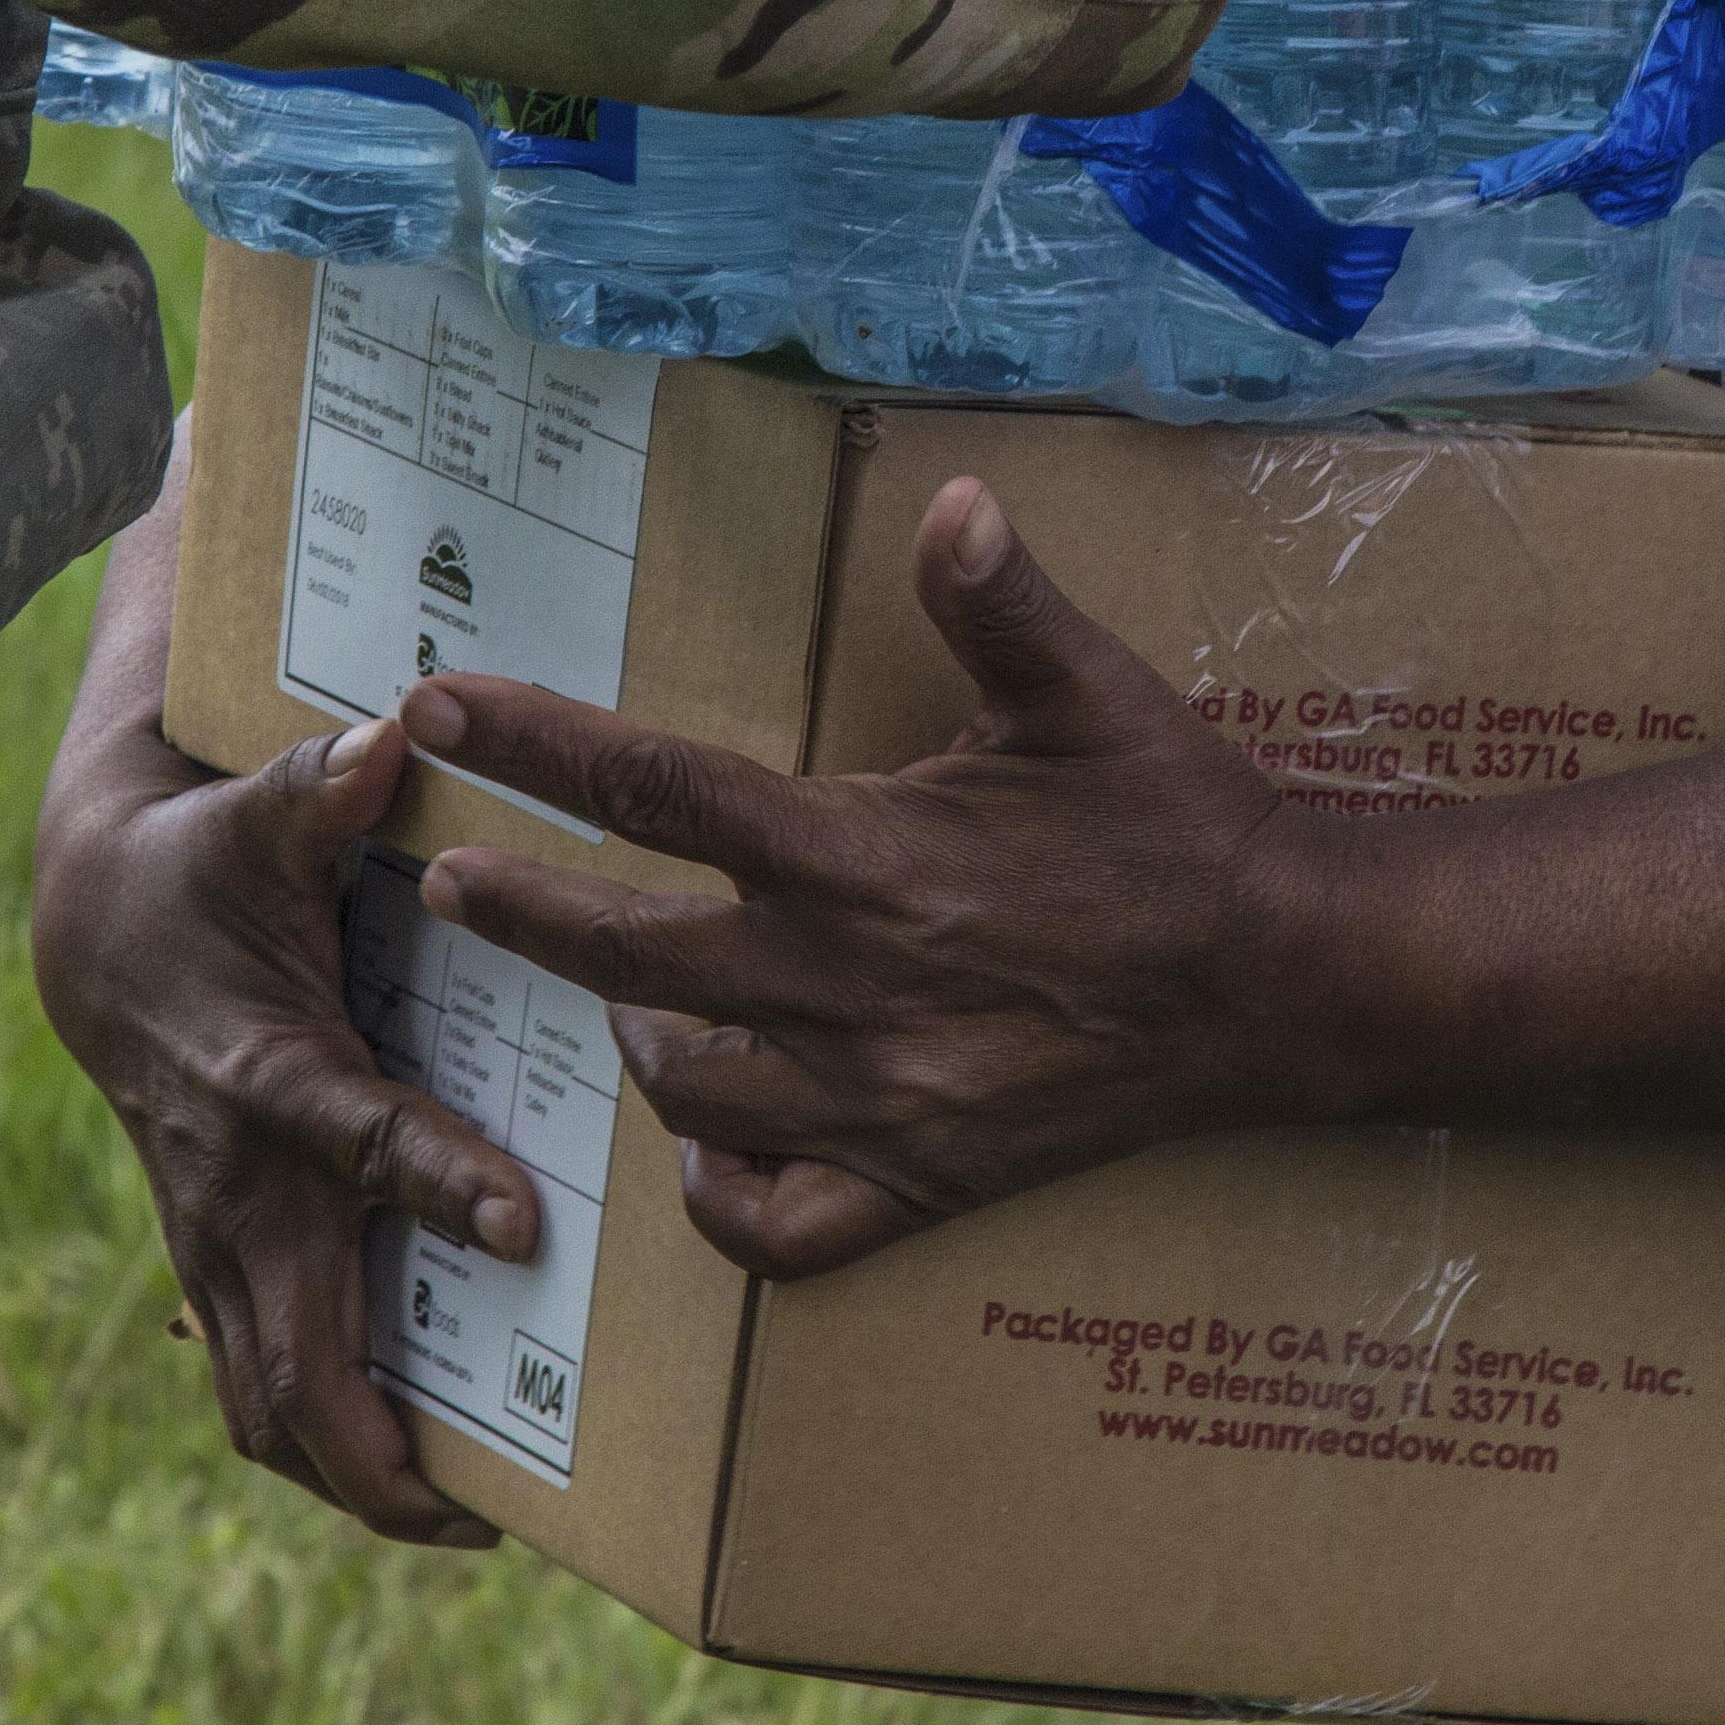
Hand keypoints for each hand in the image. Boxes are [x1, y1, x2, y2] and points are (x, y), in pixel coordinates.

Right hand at [29, 441, 532, 1545]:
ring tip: (465, 1526)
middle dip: (375, 1440)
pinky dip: (320, 1444)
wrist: (94, 927)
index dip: (431, 1184)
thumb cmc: (207, 866)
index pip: (355, 1141)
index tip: (518, 1228)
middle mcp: (231, 1181)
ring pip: (261, 1398)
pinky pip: (254, 1386)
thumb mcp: (259, 817)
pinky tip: (413, 1488)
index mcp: (263, 1072)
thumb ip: (326, 789)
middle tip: (486, 1513)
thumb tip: (395, 732)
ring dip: (348, 1472)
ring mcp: (213, 1240)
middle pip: (290, 1347)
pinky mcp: (214, 1264)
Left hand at [405, 477, 1317, 1277]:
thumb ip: (999, 599)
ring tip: (614, 997)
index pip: (654, 787)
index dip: (534, 741)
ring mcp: (874, 1098)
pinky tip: (710, 1149)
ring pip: (686, 1090)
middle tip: (452, 879)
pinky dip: (723, 1196)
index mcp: (862, 854)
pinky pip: (776, 1223)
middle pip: (626, 952)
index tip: (438, 708)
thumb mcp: (1089, 692)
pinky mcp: (920, 1179)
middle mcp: (843, 984)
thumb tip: (949, 501)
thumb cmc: (1180, 825)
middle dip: (522, 909)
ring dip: (630, 1039)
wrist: (1285, 981)